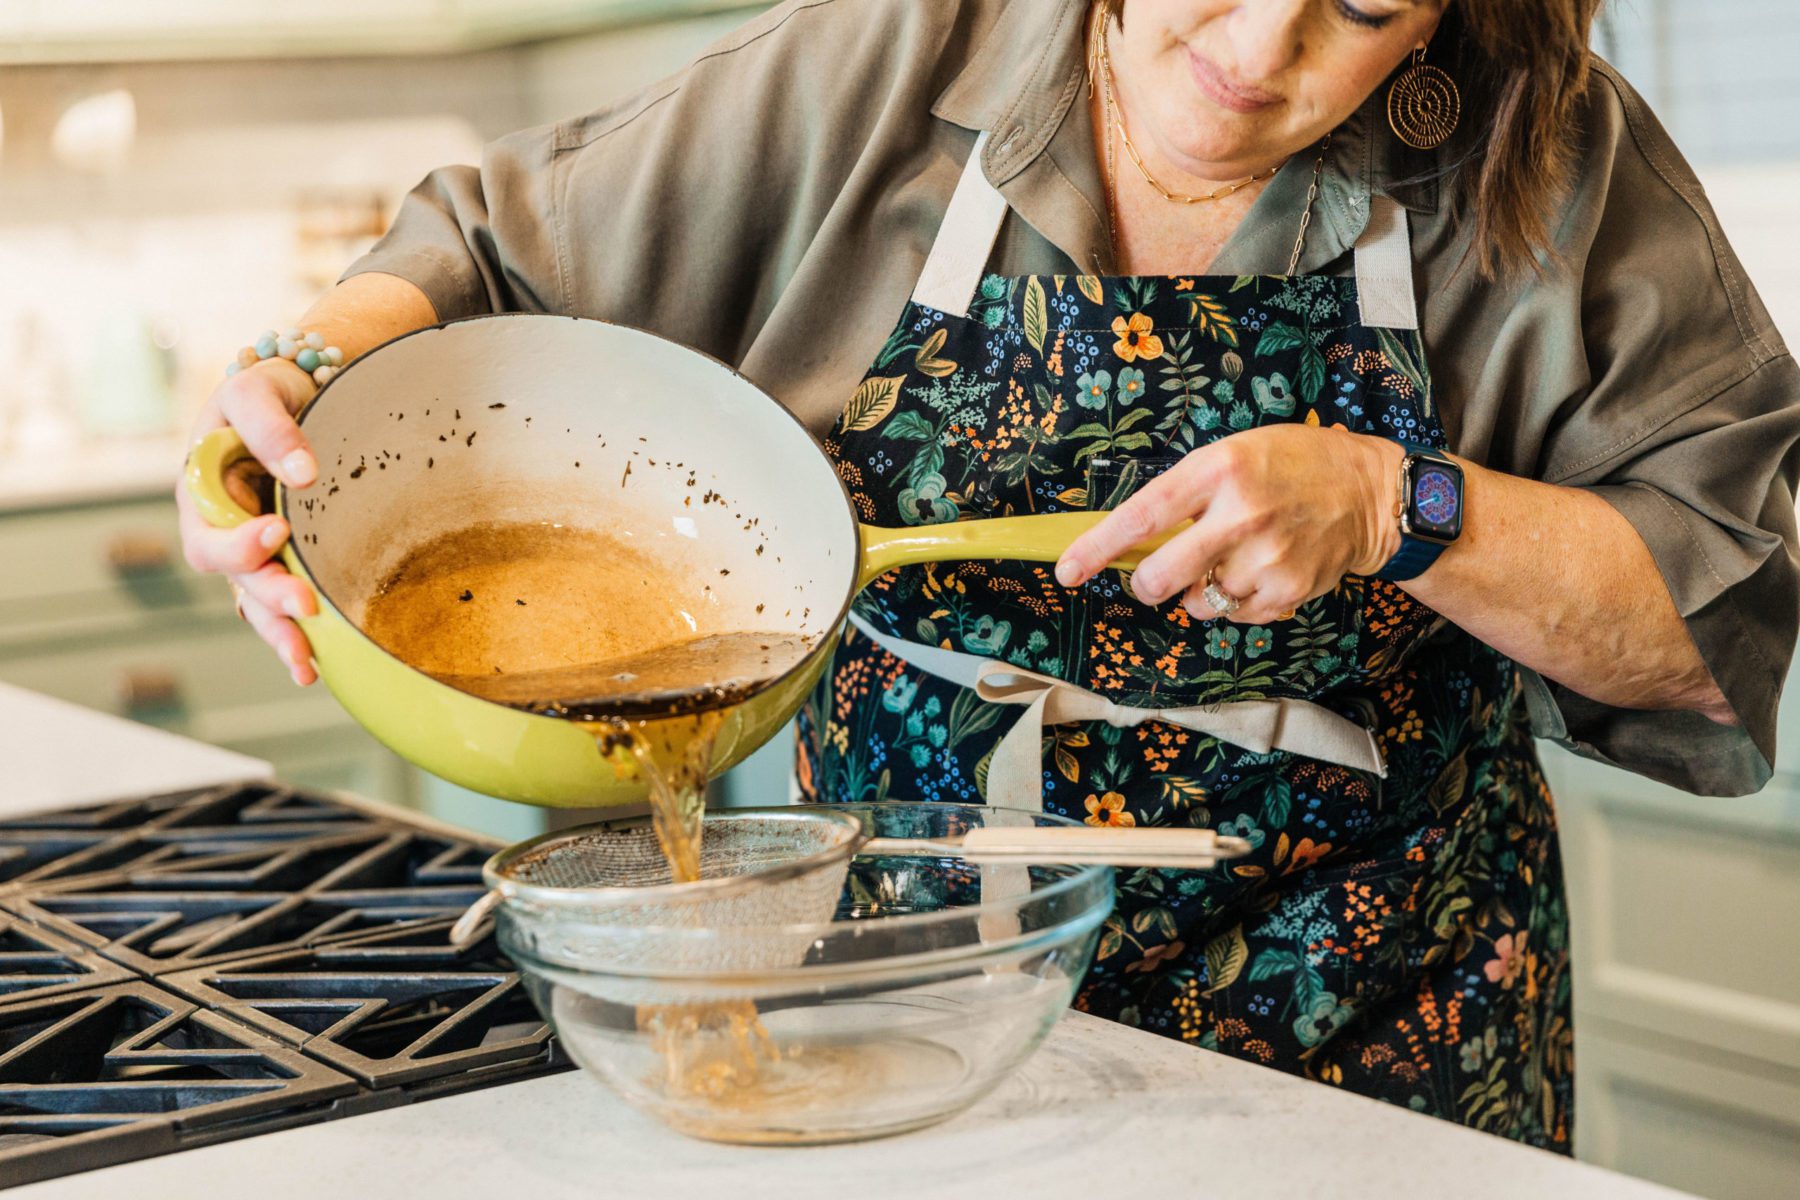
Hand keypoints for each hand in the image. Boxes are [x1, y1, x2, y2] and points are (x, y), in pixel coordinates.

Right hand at [175, 358, 320, 683]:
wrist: (300, 394)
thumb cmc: (271, 390)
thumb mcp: (258, 391)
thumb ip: (272, 426)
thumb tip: (303, 474)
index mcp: (203, 494)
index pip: (210, 534)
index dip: (239, 542)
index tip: (277, 530)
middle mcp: (224, 530)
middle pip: (237, 578)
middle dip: (270, 595)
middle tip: (306, 605)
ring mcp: (255, 551)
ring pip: (259, 603)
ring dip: (282, 634)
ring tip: (307, 667)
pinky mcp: (286, 561)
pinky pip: (284, 603)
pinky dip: (298, 633)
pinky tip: (317, 665)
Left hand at [1054, 425, 1404, 623]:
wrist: (1369, 492)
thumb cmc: (1291, 466)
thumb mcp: (1233, 454)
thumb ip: (1184, 493)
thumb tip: (1129, 541)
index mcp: (1218, 469)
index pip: (1142, 516)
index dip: (1097, 548)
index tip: (1066, 571)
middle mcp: (1240, 514)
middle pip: (1161, 577)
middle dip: (1147, 584)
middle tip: (1153, 577)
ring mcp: (1266, 557)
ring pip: (1198, 604)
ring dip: (1201, 592)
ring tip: (1233, 559)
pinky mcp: (1288, 590)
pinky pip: (1236, 617)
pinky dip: (1237, 602)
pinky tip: (1261, 571)